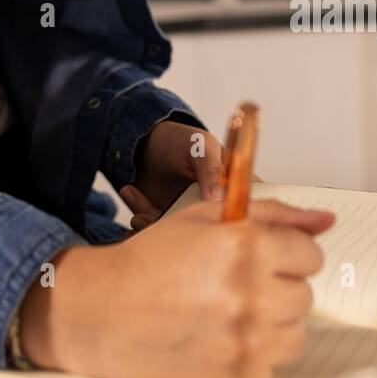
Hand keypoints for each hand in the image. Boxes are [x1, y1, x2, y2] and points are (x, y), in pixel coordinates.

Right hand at [19, 198, 334, 377]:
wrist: (104, 313)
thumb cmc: (151, 262)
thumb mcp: (207, 219)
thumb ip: (272, 214)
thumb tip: (324, 220)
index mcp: (245, 248)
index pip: (310, 253)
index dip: (285, 251)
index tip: (265, 255)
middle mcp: (251, 296)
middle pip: (304, 294)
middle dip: (276, 285)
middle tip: (235, 283)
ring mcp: (247, 344)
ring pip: (295, 333)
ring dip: (270, 322)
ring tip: (228, 311)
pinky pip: (272, 365)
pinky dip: (252, 354)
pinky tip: (218, 337)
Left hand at [118, 119, 263, 229]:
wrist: (144, 143)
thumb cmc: (178, 139)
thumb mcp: (199, 146)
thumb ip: (212, 169)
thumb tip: (218, 200)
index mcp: (233, 188)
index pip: (246, 214)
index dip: (234, 226)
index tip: (209, 225)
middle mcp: (213, 208)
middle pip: (210, 234)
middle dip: (183, 233)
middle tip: (161, 217)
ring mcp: (189, 216)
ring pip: (178, 238)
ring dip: (153, 224)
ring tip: (139, 210)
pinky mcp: (166, 220)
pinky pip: (156, 229)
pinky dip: (140, 219)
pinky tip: (130, 192)